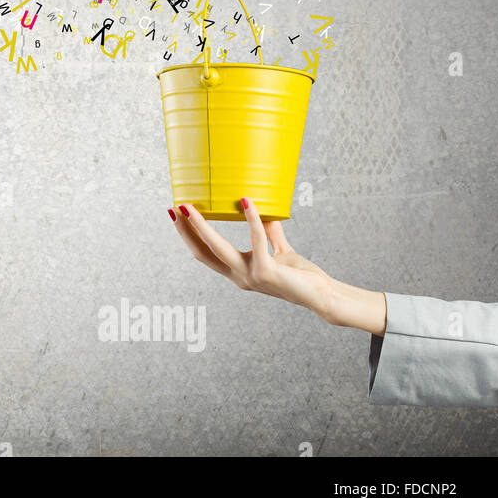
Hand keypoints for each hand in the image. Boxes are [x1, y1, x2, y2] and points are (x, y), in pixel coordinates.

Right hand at [169, 199, 386, 334]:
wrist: (324, 296)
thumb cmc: (303, 275)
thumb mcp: (280, 249)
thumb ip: (268, 231)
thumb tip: (257, 206)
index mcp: (238, 273)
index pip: (206, 254)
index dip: (189, 236)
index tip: (177, 215)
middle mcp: (239, 277)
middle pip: (203, 252)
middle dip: (185, 230)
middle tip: (173, 208)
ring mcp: (250, 276)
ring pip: (217, 247)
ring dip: (201, 225)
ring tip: (191, 206)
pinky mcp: (266, 271)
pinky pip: (255, 238)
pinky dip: (250, 218)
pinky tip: (247, 202)